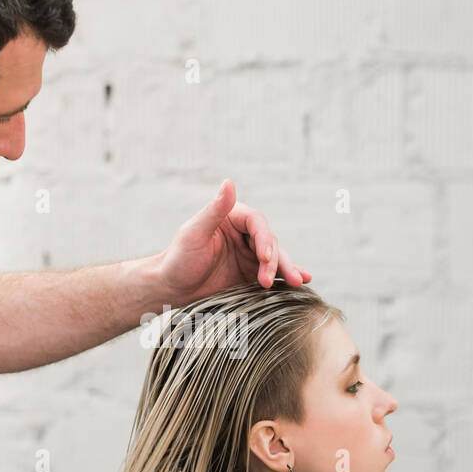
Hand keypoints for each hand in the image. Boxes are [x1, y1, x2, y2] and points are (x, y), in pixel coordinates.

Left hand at [156, 179, 310, 304]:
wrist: (170, 289)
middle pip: (269, 242)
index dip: (264, 239)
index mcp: (232, 217)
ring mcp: (248, 254)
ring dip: (286, 269)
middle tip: (278, 279)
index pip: (257, 223)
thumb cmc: (178, 259)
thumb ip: (214, 210)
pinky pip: (272, 273)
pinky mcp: (250, 274)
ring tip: (298, 282)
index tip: (264, 258)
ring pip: (275, 258)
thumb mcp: (194, 233)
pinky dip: (286, 275)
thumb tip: (229, 181)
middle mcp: (243, 234)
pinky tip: (302, 280)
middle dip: (276, 260)